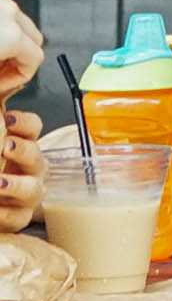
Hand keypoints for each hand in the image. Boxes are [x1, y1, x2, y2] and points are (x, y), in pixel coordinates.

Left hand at [0, 0, 39, 105]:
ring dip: (7, 39)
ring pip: (17, 21)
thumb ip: (4, 81)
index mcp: (10, 34)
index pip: (35, 60)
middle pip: (32, 38)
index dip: (19, 78)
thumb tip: (8, 89)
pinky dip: (0, 23)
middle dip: (16, 57)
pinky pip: (4, 8)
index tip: (2, 85)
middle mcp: (9, 11)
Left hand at [0, 112, 40, 235]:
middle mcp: (24, 167)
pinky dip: (7, 212)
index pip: (31, 128)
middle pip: (39, 157)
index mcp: (16, 143)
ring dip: (20, 184)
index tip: (7, 120)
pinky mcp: (14, 218)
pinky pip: (19, 217)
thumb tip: (6, 82)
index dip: (24, 124)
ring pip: (36, 190)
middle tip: (7, 146)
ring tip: (1, 181)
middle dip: (25, 151)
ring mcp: (22, 194)